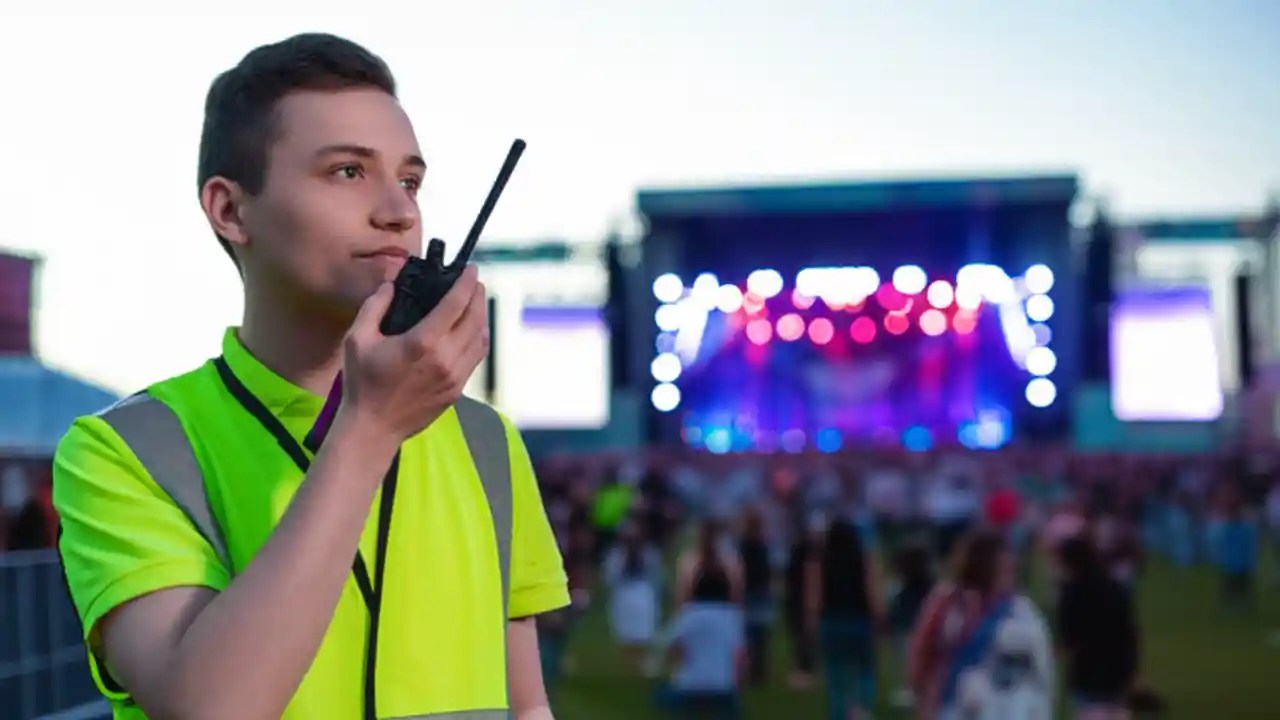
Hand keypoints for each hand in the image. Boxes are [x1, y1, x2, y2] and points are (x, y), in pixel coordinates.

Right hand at [339, 265, 488, 441]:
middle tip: (473, 281)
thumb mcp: (358, 339)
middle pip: (474, 318)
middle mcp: (445, 358)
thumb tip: (391, 284)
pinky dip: (479, 338)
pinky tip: (473, 329)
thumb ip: (375, 306)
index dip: (466, 283)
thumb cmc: (362, 383)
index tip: (471, 269)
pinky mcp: (456, 390)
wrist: (373, 428)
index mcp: (422, 342)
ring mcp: (454, 376)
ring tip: (474, 301)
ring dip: (481, 315)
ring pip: (480, 338)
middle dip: (477, 295)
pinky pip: (476, 357)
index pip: (455, 304)